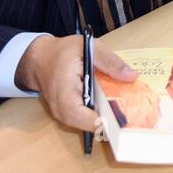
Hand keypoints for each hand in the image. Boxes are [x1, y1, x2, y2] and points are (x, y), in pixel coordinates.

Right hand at [15, 35, 136, 132]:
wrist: (40, 58)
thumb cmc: (63, 51)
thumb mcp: (88, 47)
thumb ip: (110, 62)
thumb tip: (132, 76)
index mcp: (65, 92)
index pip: (84, 117)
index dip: (105, 120)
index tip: (124, 117)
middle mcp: (60, 109)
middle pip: (88, 124)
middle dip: (109, 120)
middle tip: (128, 114)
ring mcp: (61, 115)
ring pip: (87, 125)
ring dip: (104, 118)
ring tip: (120, 109)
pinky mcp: (66, 115)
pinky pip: (83, 120)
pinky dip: (97, 114)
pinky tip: (108, 106)